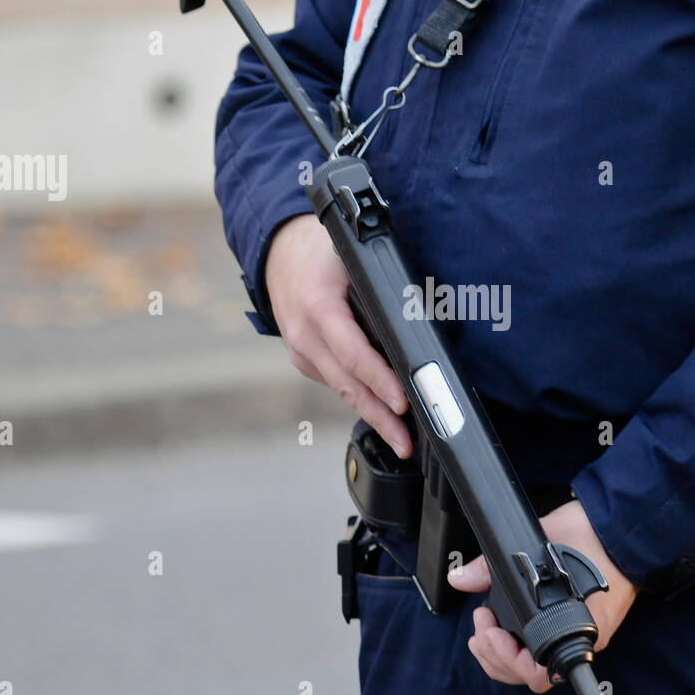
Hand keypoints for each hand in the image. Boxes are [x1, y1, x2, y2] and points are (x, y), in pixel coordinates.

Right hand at [265, 213, 411, 457]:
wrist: (277, 250)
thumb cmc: (322, 250)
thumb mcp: (353, 258)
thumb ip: (380, 291)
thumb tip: (417, 326)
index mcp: (318, 307)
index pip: (354, 354)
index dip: (380, 381)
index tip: (403, 402)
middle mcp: (304, 335)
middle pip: (348, 385)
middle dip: (381, 417)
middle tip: (407, 444)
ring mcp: (301, 351)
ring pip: (342, 390)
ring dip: (373, 415)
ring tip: (401, 440)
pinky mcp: (304, 359)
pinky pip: (336, 382)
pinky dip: (359, 398)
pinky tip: (381, 413)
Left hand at [448, 499, 637, 691]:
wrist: (623, 527)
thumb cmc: (592, 535)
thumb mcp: (541, 543)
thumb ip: (494, 564)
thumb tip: (460, 579)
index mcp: (578, 629)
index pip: (538, 673)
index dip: (506, 658)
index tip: (491, 629)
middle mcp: (581, 642)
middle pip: (529, 676)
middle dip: (495, 655)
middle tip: (481, 621)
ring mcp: (580, 638)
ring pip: (533, 669)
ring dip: (502, 654)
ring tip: (485, 628)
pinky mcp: (576, 629)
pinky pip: (543, 653)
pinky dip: (517, 648)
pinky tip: (502, 629)